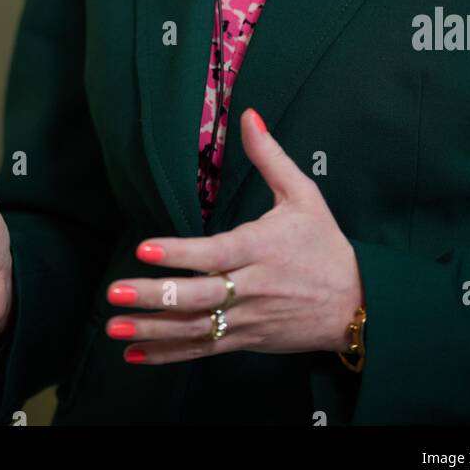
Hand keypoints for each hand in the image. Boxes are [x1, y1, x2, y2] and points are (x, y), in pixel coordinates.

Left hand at [105, 109, 364, 362]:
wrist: (356, 305)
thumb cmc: (325, 245)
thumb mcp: (304, 194)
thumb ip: (270, 156)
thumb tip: (249, 115)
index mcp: (261, 249)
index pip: (215, 253)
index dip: (179, 253)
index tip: (145, 248)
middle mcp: (251, 288)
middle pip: (197, 295)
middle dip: (154, 297)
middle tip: (114, 292)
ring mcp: (247, 319)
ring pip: (195, 328)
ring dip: (153, 330)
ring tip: (113, 327)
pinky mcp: (246, 340)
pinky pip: (203, 350)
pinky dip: (169, 354)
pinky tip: (135, 354)